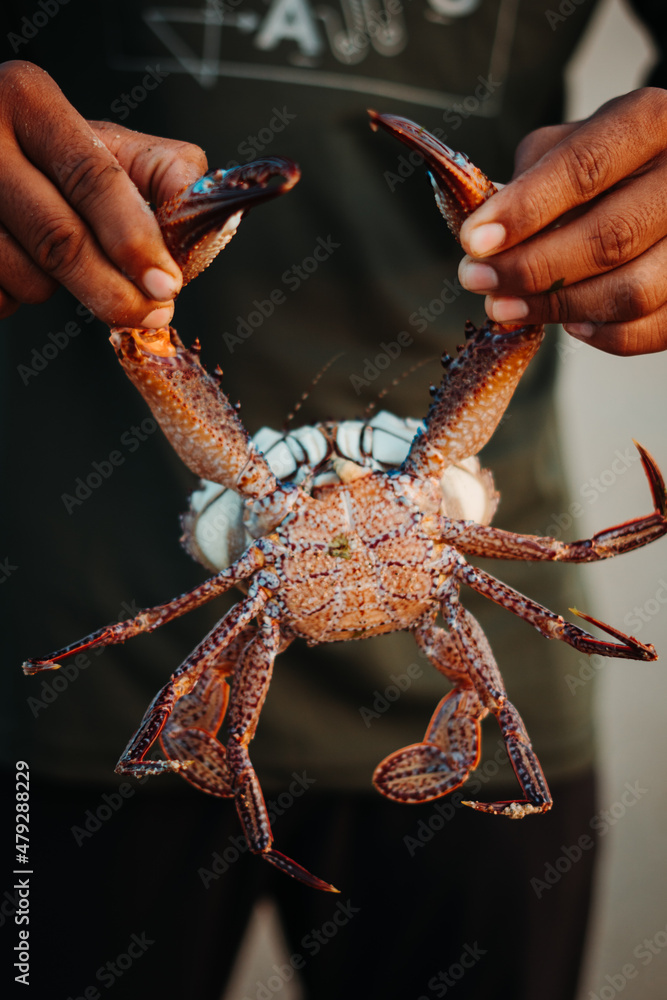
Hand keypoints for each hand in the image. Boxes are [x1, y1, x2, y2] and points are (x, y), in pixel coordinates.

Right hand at [0, 60, 207, 325]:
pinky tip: (24, 266)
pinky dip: (20, 298)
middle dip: (114, 290)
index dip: (134, 238)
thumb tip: (196, 209)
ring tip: (68, 265)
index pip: (91, 178)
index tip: (167, 282)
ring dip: (62, 291)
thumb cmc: (50, 154)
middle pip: (60, 238)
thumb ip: (162, 170)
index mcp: (31, 102)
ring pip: (26, 275)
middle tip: (150, 313)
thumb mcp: (105, 143)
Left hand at [456, 88, 666, 355]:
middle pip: (610, 237)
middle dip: (531, 269)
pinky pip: (653, 329)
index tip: (474, 241)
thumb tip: (485, 231)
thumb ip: (532, 177)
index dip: (525, 210)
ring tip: (508, 307)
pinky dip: (604, 335)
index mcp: (652, 122)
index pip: (585, 168)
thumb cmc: (614, 160)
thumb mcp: (575, 141)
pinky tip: (569, 323)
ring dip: (559, 308)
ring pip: (633, 290)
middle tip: (478, 281)